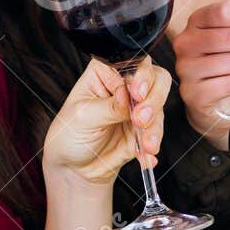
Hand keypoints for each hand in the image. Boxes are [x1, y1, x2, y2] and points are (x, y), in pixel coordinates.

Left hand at [42, 56, 170, 188]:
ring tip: (145, 144)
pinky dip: (154, 143)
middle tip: (140, 119)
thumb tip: (126, 97)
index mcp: (105, 72)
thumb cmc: (70, 135)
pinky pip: (157, 132)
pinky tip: (146, 156)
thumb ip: (109, 107)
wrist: (75, 167)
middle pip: (155, 79)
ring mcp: (136, 107)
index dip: (140, 74)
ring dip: (154, 127)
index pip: (131, 61)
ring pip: (159, 107)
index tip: (137, 93)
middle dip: (153, 99)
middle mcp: (124, 85)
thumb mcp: (83, 117)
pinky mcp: (144, 128)